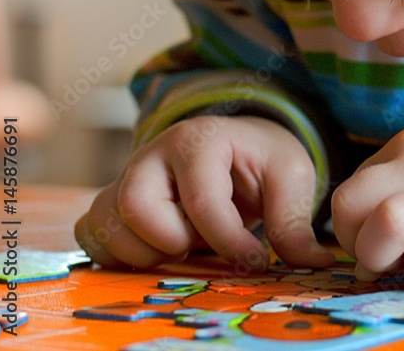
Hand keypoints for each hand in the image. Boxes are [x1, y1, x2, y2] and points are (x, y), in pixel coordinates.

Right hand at [75, 115, 332, 271]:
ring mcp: (125, 176)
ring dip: (147, 252)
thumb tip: (313, 264)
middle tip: (205, 244)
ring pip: (109, 224)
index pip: (202, 200)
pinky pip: (90, 234)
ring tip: (185, 245)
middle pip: (137, 207)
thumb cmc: (262, 159)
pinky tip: (156, 252)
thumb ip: (294, 221)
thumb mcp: (291, 177)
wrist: (237, 148)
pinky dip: (117, 254)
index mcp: (200, 140)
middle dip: (175, 240)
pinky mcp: (110, 201)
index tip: (255, 262)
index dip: (228, 242)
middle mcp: (153, 154)